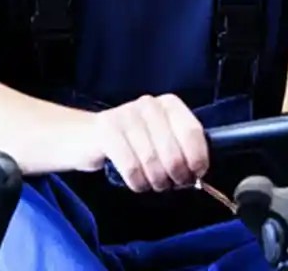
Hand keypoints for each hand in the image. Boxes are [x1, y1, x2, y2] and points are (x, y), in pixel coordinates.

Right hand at [80, 94, 209, 192]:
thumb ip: (182, 150)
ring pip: (152, 162)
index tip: (196, 175)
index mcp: (170, 104)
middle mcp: (149, 105)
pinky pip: (131, 167)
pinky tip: (138, 183)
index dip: (197, 159)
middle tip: (172, 184)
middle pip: (173, 152)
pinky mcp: (107, 131)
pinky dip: (138, 182)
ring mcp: (127, 115)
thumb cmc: (134, 142)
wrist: (89, 137)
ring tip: (154, 183)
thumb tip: (198, 173)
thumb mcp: (162, 138)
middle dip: (177, 177)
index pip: (192, 132)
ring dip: (156, 182)